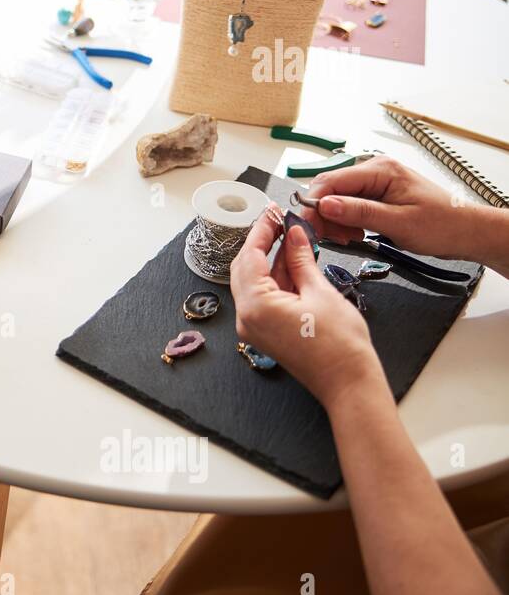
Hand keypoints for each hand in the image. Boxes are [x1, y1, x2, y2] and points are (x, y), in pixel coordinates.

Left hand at [230, 211, 386, 407]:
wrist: (349, 383)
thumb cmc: (340, 345)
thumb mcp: (320, 292)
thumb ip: (302, 260)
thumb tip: (295, 234)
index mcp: (255, 306)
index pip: (249, 256)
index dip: (261, 230)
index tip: (273, 211)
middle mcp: (247, 317)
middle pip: (246, 268)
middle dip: (262, 242)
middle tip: (280, 220)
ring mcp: (254, 326)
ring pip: (255, 282)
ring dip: (271, 259)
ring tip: (291, 235)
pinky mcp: (266, 331)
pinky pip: (264, 297)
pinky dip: (276, 277)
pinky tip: (293, 260)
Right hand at [301, 157, 476, 258]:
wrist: (465, 231)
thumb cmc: (441, 224)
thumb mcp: (398, 222)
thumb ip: (359, 212)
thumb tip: (325, 205)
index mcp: (380, 170)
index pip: (331, 181)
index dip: (314, 203)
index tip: (306, 226)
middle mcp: (374, 170)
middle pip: (330, 188)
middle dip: (322, 214)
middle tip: (327, 237)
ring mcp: (374, 182)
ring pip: (336, 198)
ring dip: (334, 220)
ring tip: (347, 238)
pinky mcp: (375, 194)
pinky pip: (348, 204)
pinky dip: (344, 221)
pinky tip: (354, 233)